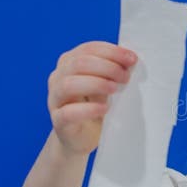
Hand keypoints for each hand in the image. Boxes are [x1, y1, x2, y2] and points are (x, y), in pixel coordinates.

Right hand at [48, 41, 136, 155]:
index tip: (131, 59)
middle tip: (125, 77)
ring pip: (68, 84)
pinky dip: (88, 109)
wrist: (81, 137)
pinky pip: (68, 113)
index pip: (88, 49)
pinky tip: (104, 108)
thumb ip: (114, 72)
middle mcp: (58, 78)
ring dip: (96, 83)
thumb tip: (131, 61)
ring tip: (115, 89)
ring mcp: (55, 99)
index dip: (111, 51)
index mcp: (69, 63)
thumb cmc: (95, 106)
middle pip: (78, 63)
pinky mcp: (58, 121)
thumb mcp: (105, 85)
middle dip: (106, 66)